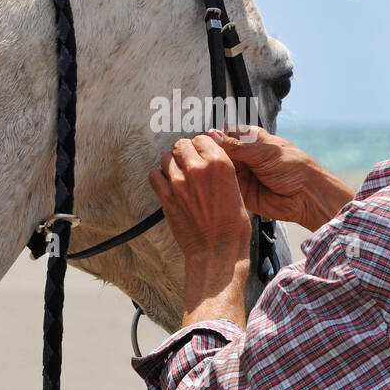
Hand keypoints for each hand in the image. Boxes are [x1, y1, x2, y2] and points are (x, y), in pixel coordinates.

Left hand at [148, 135, 252, 327]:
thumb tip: (209, 158)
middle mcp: (198, 169)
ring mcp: (179, 182)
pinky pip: (154, 175)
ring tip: (178, 176)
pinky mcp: (166, 197)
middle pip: (181, 145)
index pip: (202, 138)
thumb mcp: (236, 190)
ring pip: (166, 158)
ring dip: (171, 164)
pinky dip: (159, 178)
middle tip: (188, 163)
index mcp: (220, 164)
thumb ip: (221, 170)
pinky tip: (168, 186)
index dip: (200, 145)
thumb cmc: (232, 226)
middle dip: (184, 152)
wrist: (217, 251)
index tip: (200, 152)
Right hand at [211, 126, 355, 231]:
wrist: (306, 196)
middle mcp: (243, 156)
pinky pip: (222, 187)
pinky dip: (215, 186)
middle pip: (217, 152)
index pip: (224, 134)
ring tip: (199, 170)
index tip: (198, 140)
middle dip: (207, 154)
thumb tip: (211, 135)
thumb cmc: (292, 167)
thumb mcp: (263, 152)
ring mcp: (240, 174)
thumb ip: (236, 146)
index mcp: (250, 139)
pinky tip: (206, 184)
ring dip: (209, 170)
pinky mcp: (239, 192)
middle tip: (195, 156)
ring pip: (217, 170)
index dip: (211, 137)